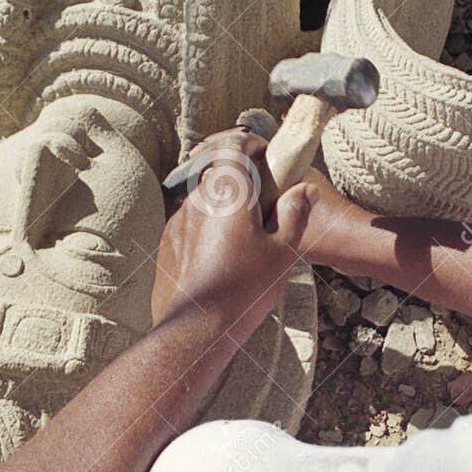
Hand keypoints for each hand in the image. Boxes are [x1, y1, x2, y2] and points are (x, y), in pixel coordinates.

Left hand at [152, 129, 314, 339]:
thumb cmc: (244, 288)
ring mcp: (178, 220)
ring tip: (242, 239)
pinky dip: (206, 230)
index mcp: (229, 193)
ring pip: (205, 201)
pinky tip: (221, 258)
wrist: (196, 329)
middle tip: (261, 204)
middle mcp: (199, 200)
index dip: (249, 143)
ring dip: (223, 208)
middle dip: (240, 181)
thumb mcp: (282, 252)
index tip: (264, 153)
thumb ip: (294, 214)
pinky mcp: (167, 242)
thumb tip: (304, 190)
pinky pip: (191, 224)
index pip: (233, 145)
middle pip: (219, 174)